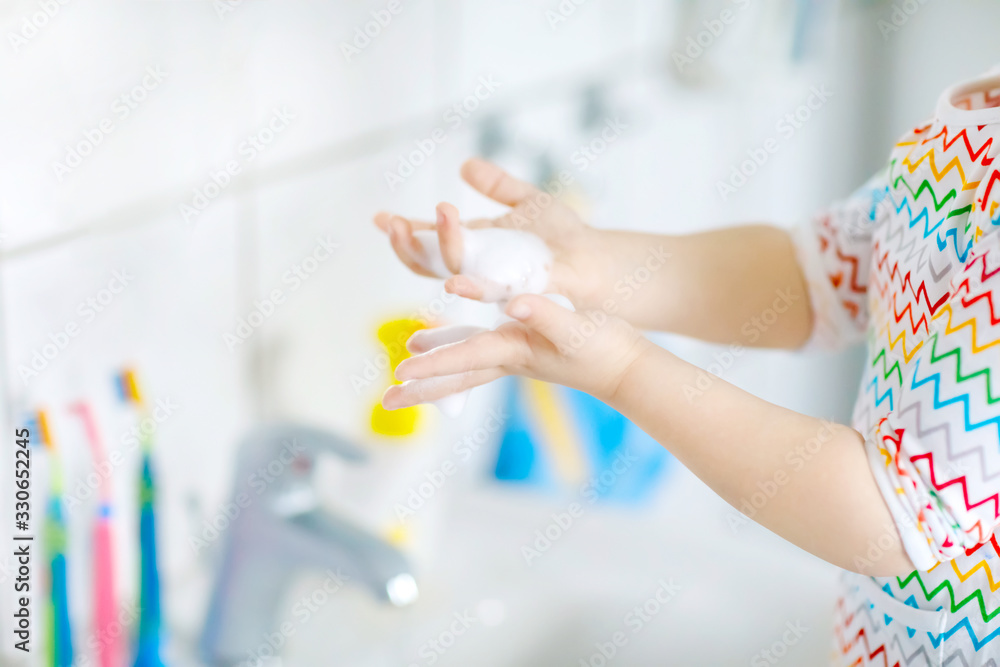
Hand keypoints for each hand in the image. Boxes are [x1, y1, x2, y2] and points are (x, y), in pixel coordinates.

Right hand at [373, 158, 604, 305]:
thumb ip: (498, 186)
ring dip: (437, 249)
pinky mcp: (518, 292)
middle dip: (406, 244)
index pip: (428, 241)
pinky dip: (471, 286)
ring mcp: (494, 281)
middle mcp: (477, 266)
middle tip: (392, 222)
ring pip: (453, 273)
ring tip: (425, 225)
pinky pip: (489, 292)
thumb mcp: (527, 201)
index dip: (402, 232)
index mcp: (474, 245)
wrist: (595, 258)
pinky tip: (453, 281)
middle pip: (429, 262)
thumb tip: (465, 165)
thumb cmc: (562, 236)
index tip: (377, 217)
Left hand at [381, 293, 653, 409]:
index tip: (400, 371)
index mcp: (516, 351)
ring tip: (406, 364)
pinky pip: (483, 348)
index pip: (466, 357)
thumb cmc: (606, 349)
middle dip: (421, 388)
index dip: (434, 363)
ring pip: (466, 362)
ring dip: (436, 367)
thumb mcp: (576, 329)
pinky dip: (461, 345)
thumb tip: (511, 305)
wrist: (629, 367)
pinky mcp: (527, 349)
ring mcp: (517, 356)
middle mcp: (509, 357)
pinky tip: (455, 336)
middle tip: (387, 400)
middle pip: (456, 376)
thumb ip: (544, 313)